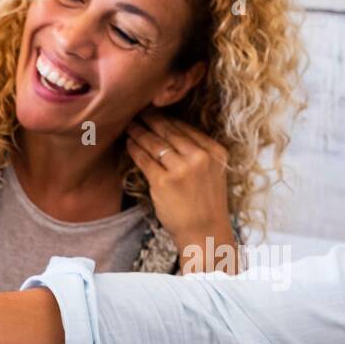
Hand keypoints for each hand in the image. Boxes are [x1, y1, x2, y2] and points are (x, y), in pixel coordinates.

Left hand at [126, 112, 234, 254]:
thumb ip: (198, 153)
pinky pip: (145, 160)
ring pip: (156, 144)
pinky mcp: (164, 182)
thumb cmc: (205, 205)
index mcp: (215, 152)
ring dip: (140, 132)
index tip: (156, 112)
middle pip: (170, 132)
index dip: (169, 119)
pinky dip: (135, 150)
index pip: (187, 129)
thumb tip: (172, 135)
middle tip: (138, 112)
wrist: (205, 232)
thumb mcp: (212, 172)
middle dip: (152, 120)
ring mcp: (182, 169)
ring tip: (129, 125)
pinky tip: (129, 144)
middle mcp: (201, 157)